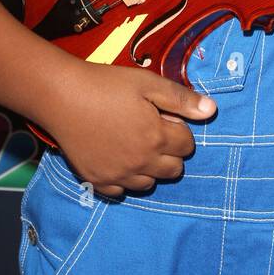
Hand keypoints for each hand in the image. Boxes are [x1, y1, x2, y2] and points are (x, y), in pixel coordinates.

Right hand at [42, 59, 217, 199]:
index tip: (164, 117)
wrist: (61, 96)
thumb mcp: (147, 83)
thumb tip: (212, 110)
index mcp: (157, 138)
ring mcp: (118, 175)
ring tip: (133, 144)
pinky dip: (125, 179)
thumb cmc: (106, 85)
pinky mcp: (97, 181)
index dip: (179, 130)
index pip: (188, 146)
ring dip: (150, 168)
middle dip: (170, 152)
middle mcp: (141, 163)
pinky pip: (122, 191)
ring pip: (150, 183)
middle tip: (150, 131)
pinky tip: (116, 158)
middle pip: (174, 170)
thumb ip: (181, 99)